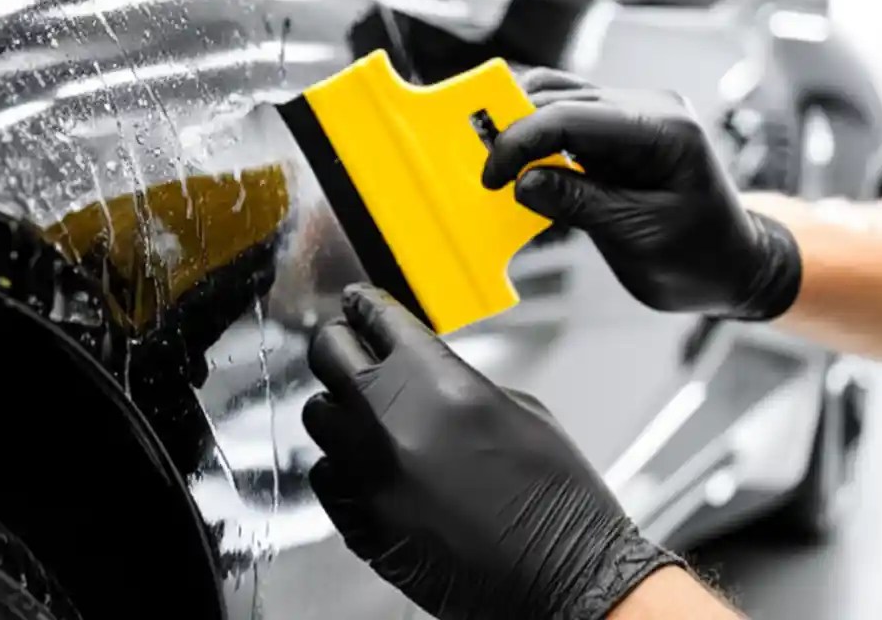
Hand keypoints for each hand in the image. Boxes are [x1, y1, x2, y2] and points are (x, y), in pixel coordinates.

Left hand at [304, 284, 681, 619]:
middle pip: (327, 353)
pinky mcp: (356, 519)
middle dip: (340, 344)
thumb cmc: (554, 496)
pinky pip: (325, 473)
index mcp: (433, 379)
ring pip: (318, 414)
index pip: (373, 317)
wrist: (563, 577)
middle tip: (351, 347)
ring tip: (369, 415)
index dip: (364, 305)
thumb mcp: (516, 408)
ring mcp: (364, 471)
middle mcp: (386, 419)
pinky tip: (373, 466)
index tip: (358, 304)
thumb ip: (450, 377)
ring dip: (340, 407)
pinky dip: (342, 463)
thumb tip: (414, 366)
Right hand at [482, 68, 800, 319]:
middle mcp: (648, 109)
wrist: (733, 267)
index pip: (572, 115)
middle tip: (484, 170)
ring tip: (495, 163)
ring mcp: (634, 117)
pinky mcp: (618, 134)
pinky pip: (568, 122)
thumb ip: (578, 203)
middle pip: (561, 97)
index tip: (492, 178)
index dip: (521, 141)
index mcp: (663, 129)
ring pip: (559, 99)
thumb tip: (522, 182)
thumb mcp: (636, 236)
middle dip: (514, 129)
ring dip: (522, 127)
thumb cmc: (699, 257)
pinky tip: (519, 163)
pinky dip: (537, 139)